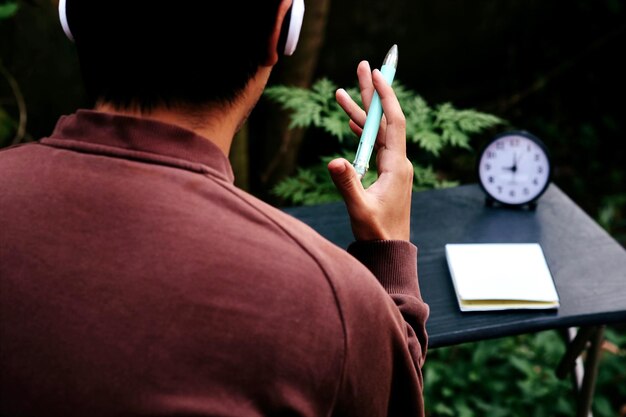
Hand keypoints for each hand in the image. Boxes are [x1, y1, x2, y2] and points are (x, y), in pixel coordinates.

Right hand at [327, 60, 412, 240]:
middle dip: (372, 94)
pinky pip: (374, 146)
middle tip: (363, 67)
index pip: (392, 122)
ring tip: (342, 93)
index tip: (377, 74)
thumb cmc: (378, 233)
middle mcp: (398, 162)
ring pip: (377, 133)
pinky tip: (352, 123)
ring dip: (361, 114)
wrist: (389, 251)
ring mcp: (392, 168)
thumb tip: (332, 161)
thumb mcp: (360, 209)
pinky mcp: (386, 175)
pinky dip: (362, 132)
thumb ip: (347, 184)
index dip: (385, 96)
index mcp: (396, 166)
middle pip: (385, 120)